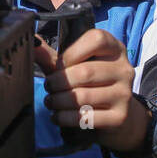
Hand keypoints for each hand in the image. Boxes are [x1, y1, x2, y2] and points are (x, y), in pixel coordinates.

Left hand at [38, 28, 145, 150]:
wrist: (118, 114)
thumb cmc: (92, 84)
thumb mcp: (76, 65)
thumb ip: (55, 57)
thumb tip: (32, 44)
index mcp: (115, 49)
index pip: (96, 40)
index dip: (70, 53)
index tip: (57, 65)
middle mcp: (124, 69)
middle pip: (85, 72)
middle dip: (58, 81)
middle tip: (48, 87)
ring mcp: (124, 94)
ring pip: (83, 96)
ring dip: (59, 101)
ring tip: (51, 102)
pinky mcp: (119, 116)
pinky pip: (86, 117)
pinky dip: (65, 117)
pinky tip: (58, 116)